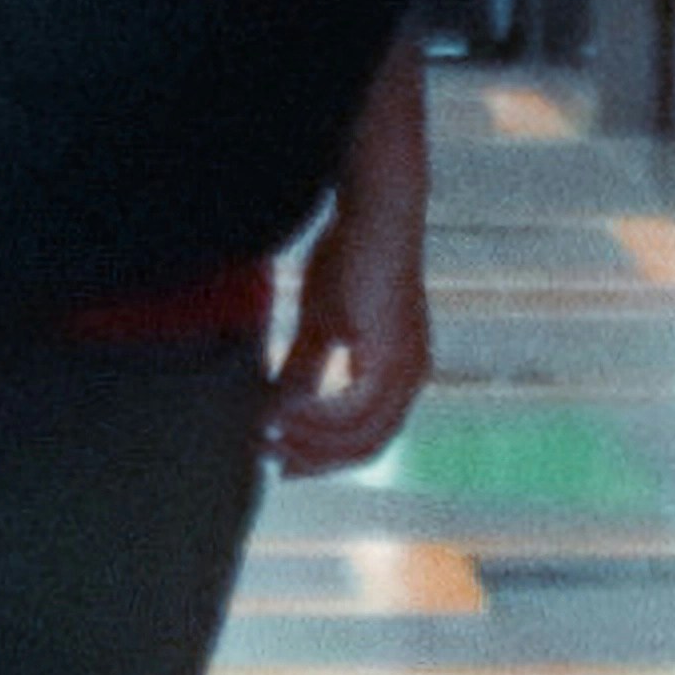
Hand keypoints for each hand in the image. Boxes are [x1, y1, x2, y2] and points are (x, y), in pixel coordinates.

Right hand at [264, 213, 431, 479]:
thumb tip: (273, 409)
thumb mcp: (319, 324)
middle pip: (366, 447)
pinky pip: (352, 411)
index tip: (281, 461)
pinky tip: (281, 413)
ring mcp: (407, 370)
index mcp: (398, 373)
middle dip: (313, 458)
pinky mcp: (393, 357)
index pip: (366, 437)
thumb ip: (302, 369)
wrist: (373, 213)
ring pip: (360, 436)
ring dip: (308, 441)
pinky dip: (314, 419)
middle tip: (267, 457)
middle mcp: (411, 378)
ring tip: (264, 435)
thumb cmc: (348, 257)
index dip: (323, 455)